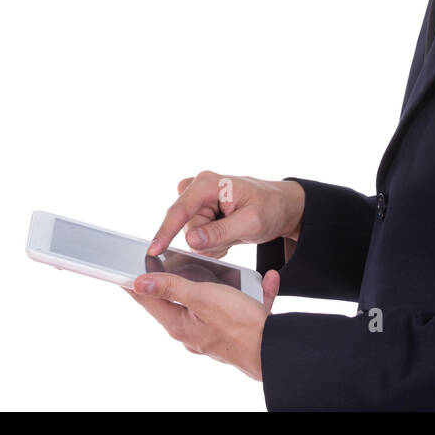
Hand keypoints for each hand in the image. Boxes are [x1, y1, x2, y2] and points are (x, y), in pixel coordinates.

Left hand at [125, 270, 281, 379]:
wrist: (276, 349)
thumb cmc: (239, 325)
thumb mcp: (201, 298)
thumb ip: (171, 288)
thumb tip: (140, 283)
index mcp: (180, 325)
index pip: (150, 300)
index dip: (136, 283)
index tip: (124, 271)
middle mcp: (195, 331)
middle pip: (179, 300)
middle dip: (177, 281)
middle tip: (169, 262)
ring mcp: (217, 331)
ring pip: (215, 301)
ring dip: (222, 284)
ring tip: (224, 271)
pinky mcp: (240, 329)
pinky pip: (245, 304)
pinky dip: (253, 292)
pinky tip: (267, 280)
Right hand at [147, 171, 304, 259]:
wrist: (280, 207)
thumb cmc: (270, 208)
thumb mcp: (251, 222)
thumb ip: (220, 232)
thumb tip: (190, 239)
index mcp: (208, 184)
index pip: (180, 210)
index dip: (165, 232)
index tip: (154, 251)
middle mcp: (198, 189)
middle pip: (187, 228)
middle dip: (208, 240)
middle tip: (234, 233)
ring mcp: (197, 202)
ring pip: (191, 237)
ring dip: (212, 243)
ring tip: (234, 232)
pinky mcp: (199, 213)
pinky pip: (196, 238)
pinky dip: (213, 243)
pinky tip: (228, 234)